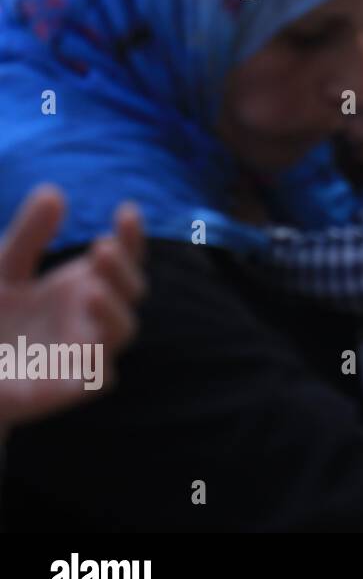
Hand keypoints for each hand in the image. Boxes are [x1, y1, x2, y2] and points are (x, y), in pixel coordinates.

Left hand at [0, 186, 144, 433]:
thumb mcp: (3, 270)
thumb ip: (28, 237)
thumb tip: (53, 192)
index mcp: (85, 284)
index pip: (125, 258)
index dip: (133, 237)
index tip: (126, 210)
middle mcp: (94, 316)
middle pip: (132, 291)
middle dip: (122, 269)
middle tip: (100, 248)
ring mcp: (87, 351)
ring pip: (123, 332)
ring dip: (114, 310)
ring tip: (90, 291)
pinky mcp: (72, 386)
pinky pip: (101, 378)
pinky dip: (98, 363)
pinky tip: (82, 346)